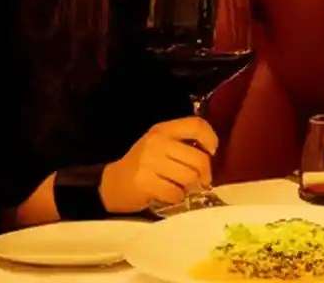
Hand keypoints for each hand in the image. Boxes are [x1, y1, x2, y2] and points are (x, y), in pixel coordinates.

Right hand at [99, 117, 218, 213]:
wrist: (111, 183)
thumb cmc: (144, 163)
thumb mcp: (161, 144)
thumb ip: (183, 142)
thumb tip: (211, 152)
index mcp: (163, 129)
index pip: (196, 125)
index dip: (210, 138)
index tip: (211, 152)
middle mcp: (157, 142)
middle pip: (198, 158)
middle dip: (204, 173)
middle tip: (201, 180)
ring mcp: (149, 162)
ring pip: (189, 177)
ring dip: (190, 186)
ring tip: (181, 186)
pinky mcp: (144, 183)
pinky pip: (176, 193)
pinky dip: (177, 197)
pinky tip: (169, 194)